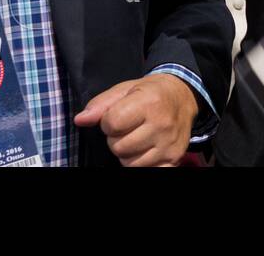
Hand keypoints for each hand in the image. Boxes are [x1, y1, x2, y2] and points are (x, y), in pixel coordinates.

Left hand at [74, 74, 198, 166]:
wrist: (183, 97)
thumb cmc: (149, 92)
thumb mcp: (125, 89)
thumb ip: (101, 104)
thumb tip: (80, 120)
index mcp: (149, 102)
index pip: (111, 124)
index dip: (108, 122)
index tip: (117, 116)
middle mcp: (161, 124)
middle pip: (118, 147)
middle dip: (117, 139)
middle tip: (129, 128)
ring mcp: (169, 144)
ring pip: (129, 164)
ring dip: (128, 154)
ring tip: (138, 138)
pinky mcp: (174, 159)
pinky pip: (146, 172)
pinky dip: (142, 164)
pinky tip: (147, 151)